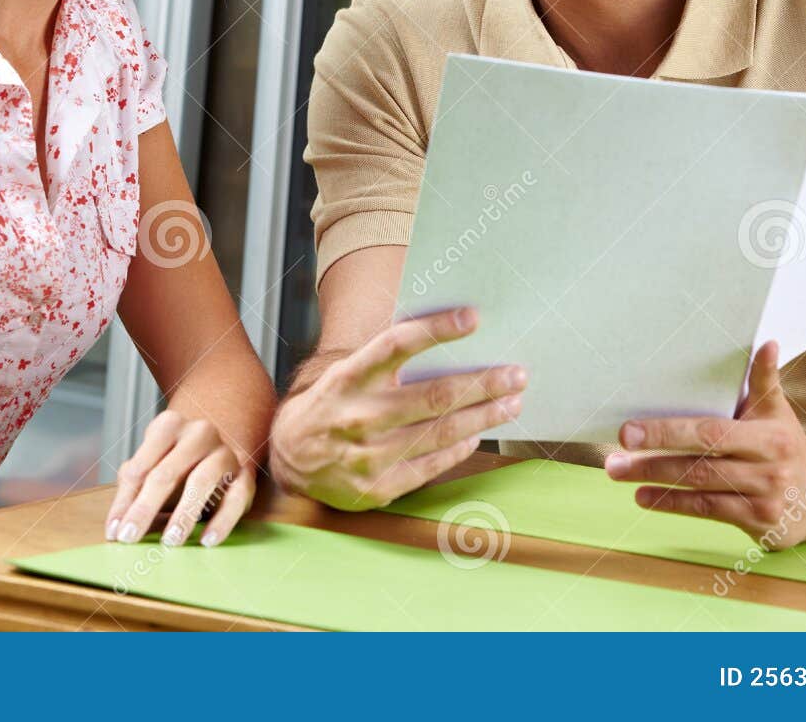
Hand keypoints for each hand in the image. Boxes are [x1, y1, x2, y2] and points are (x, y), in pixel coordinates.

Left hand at [105, 410, 255, 547]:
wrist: (216, 453)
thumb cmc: (174, 464)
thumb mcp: (148, 469)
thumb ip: (130, 493)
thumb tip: (116, 528)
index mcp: (169, 425)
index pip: (141, 466)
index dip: (125, 501)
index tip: (115, 532)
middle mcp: (199, 433)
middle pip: (167, 472)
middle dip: (145, 508)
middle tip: (131, 537)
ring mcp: (224, 452)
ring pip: (203, 481)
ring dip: (184, 514)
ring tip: (170, 541)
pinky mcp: (245, 476)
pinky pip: (236, 498)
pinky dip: (222, 522)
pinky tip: (207, 540)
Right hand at [269, 306, 527, 510]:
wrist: (288, 457)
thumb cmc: (332, 404)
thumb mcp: (347, 373)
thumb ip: (387, 359)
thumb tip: (448, 337)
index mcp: (348, 377)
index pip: (396, 344)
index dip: (436, 329)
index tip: (473, 317)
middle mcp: (358, 416)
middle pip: (434, 396)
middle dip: (483, 383)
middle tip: (517, 374)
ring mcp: (367, 456)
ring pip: (441, 432)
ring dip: (484, 416)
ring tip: (512, 403)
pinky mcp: (377, 488)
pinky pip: (432, 465)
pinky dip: (460, 447)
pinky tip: (478, 434)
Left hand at [603, 340, 805, 547]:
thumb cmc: (786, 444)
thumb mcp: (777, 410)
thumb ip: (763, 379)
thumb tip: (767, 343)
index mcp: (770, 436)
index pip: (710, 433)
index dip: (668, 432)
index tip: (629, 430)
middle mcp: (768, 469)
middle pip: (701, 464)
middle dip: (653, 460)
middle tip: (615, 457)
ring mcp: (764, 499)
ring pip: (700, 489)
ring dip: (655, 482)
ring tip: (619, 473)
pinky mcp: (758, 524)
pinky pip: (708, 511)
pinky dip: (673, 504)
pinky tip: (645, 497)